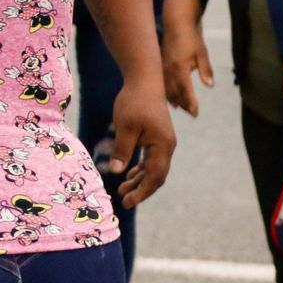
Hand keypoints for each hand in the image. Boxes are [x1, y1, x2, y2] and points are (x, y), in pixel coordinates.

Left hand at [108, 78, 175, 208]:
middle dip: (140, 189)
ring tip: (122, 190)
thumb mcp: (125, 127)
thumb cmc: (134, 102)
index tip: (127, 202)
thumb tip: (116, 172)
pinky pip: (150, 158)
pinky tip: (129, 174)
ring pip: (153, 168)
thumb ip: (122, 150)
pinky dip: (140, 168)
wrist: (144, 80)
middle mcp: (167, 146)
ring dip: (139, 180)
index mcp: (163, 146)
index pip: (155, 176)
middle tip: (123, 201)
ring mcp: (163, 141)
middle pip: (156, 175)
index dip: (142, 191)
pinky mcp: (156, 136)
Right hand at [162, 0, 213, 116]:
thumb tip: (209, 86)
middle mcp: (169, 70)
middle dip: (183, 104)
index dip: (190, 102)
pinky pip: (161, 83)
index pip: (185, 90)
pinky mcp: (160, 65)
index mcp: (180, 67)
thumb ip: (205, 70)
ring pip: (166, 89)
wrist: (176, 24)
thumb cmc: (192, 38)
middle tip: (192, 114)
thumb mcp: (202, 53)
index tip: (196, 113)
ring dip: (174, 100)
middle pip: (175, 92)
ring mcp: (162, 68)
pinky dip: (166, 92)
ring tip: (181, 109)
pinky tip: (170, 98)